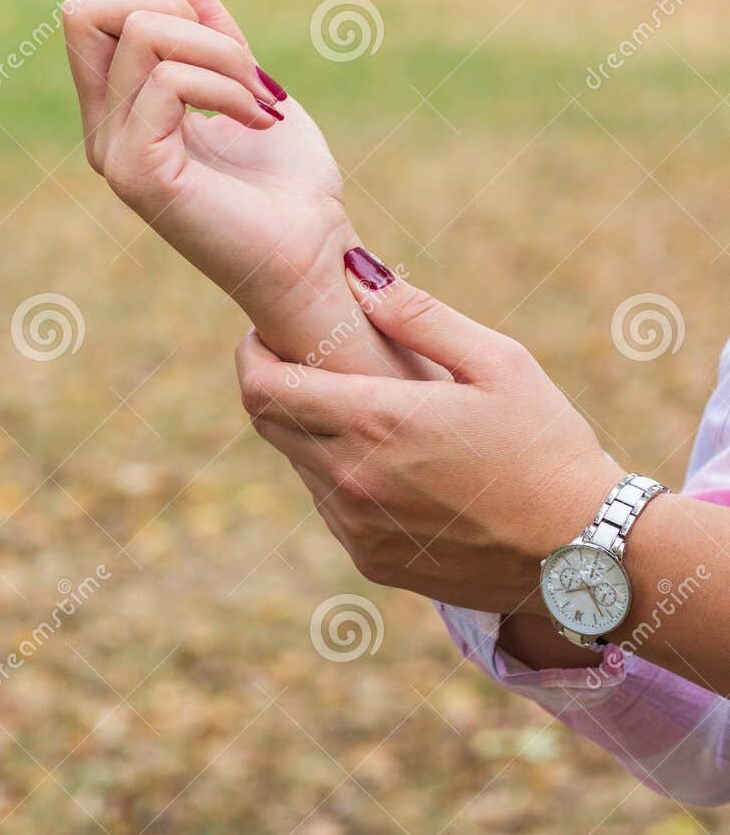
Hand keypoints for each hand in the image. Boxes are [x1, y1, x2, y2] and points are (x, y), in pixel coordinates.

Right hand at [63, 0, 417, 372]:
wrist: (314, 257)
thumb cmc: (291, 187)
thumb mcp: (252, 87)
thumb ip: (214, 38)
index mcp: (122, 109)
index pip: (93, 11)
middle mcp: (104, 130)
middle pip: (89, 10)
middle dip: (175, 7)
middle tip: (243, 64)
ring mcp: (114, 153)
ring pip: (143, 34)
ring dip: (222, 50)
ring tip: (261, 100)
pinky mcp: (138, 174)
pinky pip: (168, 79)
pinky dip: (226, 85)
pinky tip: (259, 122)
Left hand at [235, 253, 620, 614]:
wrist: (582, 552)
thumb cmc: (546, 445)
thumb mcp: (497, 361)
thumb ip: (418, 316)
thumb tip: (357, 274)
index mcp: (377, 422)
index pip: (263, 387)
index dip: (252, 355)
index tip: (267, 335)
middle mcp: (353, 480)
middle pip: (269, 423)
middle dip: (277, 384)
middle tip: (311, 361)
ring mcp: (357, 527)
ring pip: (298, 464)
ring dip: (312, 431)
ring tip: (368, 410)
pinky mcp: (370, 560)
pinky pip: (328, 505)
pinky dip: (340, 473)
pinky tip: (391, 459)